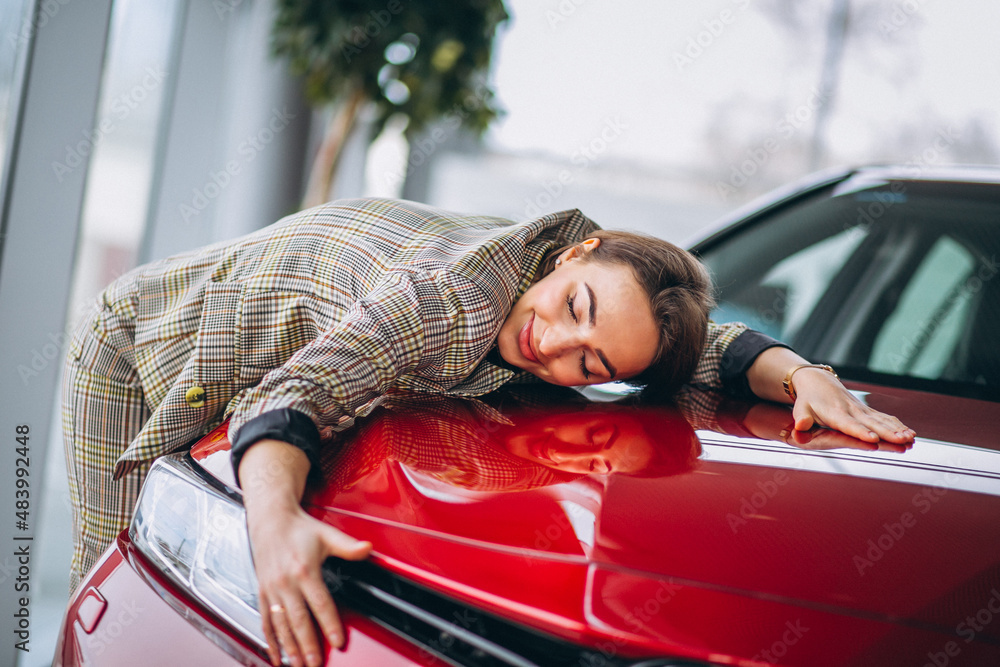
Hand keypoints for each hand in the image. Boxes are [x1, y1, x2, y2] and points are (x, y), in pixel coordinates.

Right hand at [238, 438, 371, 666]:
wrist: (270, 521)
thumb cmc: (300, 529)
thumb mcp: (327, 535)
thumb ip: (348, 546)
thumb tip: (368, 548)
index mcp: (304, 570)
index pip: (320, 603)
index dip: (329, 624)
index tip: (338, 641)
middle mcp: (285, 583)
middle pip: (299, 620)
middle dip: (308, 645)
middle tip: (316, 663)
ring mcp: (271, 590)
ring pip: (281, 625)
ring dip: (290, 648)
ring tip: (299, 665)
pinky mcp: (262, 594)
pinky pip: (265, 622)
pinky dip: (271, 642)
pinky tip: (277, 657)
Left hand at [745, 347, 914, 444]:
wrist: (818, 381)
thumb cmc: (809, 399)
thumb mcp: (801, 408)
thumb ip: (801, 418)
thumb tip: (800, 425)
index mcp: (835, 413)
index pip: (849, 424)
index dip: (861, 432)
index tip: (873, 439)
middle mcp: (851, 411)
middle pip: (871, 424)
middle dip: (888, 432)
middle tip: (903, 440)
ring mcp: (861, 410)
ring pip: (882, 420)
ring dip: (897, 429)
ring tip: (911, 438)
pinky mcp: (867, 411)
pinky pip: (884, 417)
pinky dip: (898, 424)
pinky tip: (911, 433)